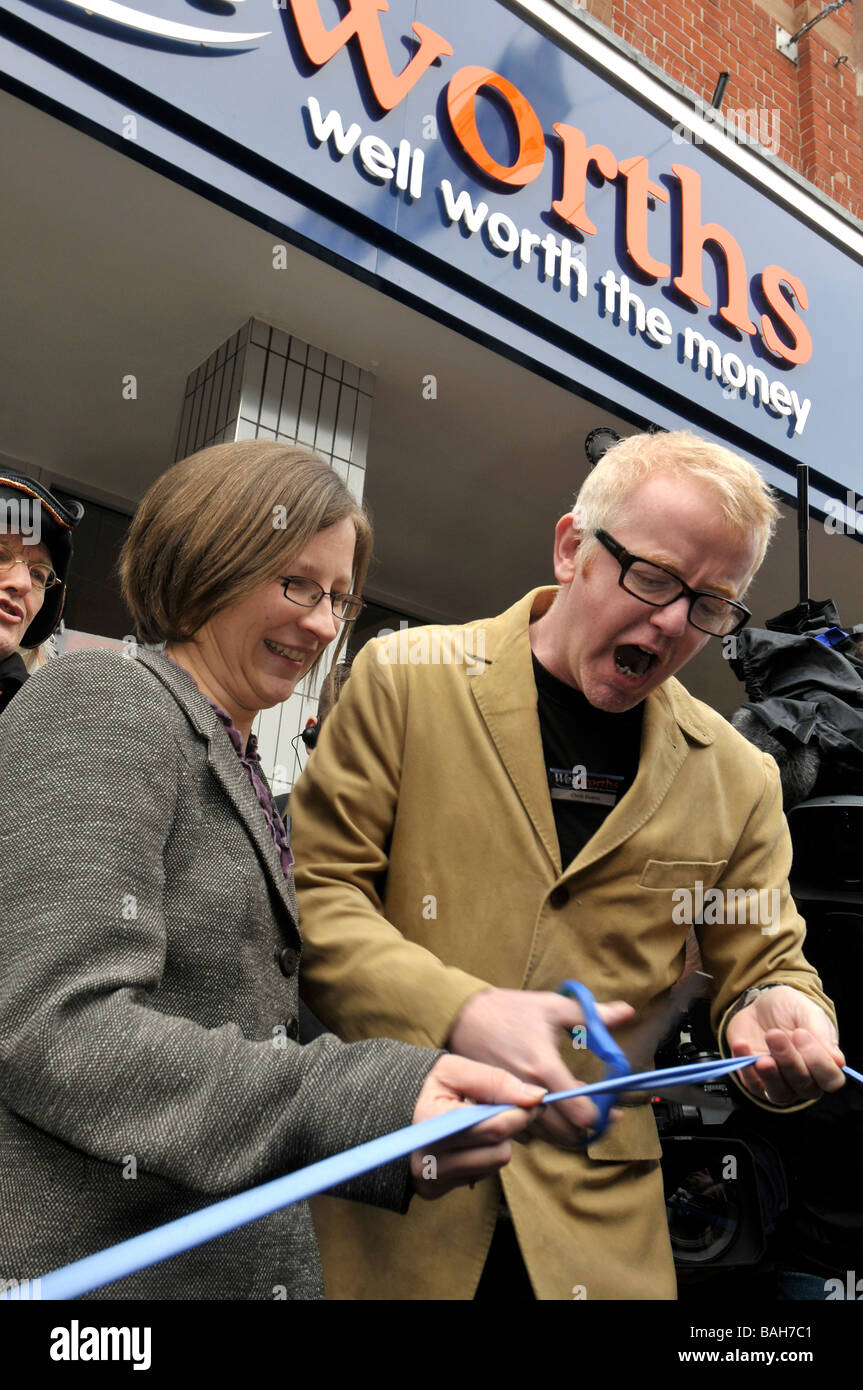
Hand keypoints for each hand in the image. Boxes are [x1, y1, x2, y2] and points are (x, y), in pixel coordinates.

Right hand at [409, 1055, 544, 1199]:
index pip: (493, 1127)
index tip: (536, 1101)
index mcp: (430, 1122)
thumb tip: (536, 1097)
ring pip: (495, 1164)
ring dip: (498, 1142)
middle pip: (499, 1150)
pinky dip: (484, 1155)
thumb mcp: (455, 1071)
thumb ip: (496, 1081)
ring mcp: (431, 1178)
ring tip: (480, 1122)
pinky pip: (482, 1175)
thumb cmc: (427, 1087)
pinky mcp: (435, 1190)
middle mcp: (428, 1158)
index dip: (521, 1113)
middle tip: (512, 1107)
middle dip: (512, 1126)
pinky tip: (468, 1140)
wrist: (391, 1113)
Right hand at [447, 988, 634, 1148]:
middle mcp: (527, 1092)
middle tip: (599, 1115)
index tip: (612, 1108)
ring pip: (547, 1138)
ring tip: (576, 1113)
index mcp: (545, 1068)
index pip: (581, 1114)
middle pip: (567, 1135)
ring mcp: (509, 1103)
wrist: (462, 1017)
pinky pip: (524, 1133)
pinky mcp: (496, 1107)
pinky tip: (548, 1111)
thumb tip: (626, 1012)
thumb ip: (592, 1016)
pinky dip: (541, 1129)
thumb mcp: (552, 1007)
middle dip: (587, 1130)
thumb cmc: (508, 1010)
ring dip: (565, 1131)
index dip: (602, 1116)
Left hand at [726, 985, 845, 1104]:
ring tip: (761, 1055)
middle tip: (775, 1034)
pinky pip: (752, 1085)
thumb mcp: (808, 1012)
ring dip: (770, 1074)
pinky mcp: (756, 1081)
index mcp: (824, 1065)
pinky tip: (742, 1046)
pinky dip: (746, 1068)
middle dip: (788, 1060)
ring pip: (780, 1093)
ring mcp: (780, 1084)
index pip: (830, 1079)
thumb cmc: (790, 1010)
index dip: (818, 1062)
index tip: (802, 1034)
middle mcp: (805, 1080)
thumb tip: (837, 1060)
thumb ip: (821, 1034)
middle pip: (803, 1085)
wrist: (760, 1004)